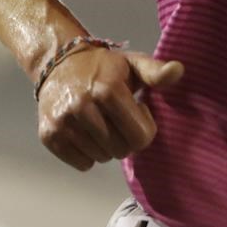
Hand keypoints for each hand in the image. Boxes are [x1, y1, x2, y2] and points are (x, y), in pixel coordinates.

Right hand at [36, 45, 183, 170]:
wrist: (56, 62)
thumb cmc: (101, 67)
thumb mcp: (132, 64)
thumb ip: (156, 72)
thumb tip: (177, 70)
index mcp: (106, 90)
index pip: (141, 137)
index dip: (143, 127)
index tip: (134, 111)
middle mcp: (81, 106)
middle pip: (122, 150)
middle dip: (124, 139)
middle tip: (116, 121)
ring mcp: (62, 122)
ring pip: (102, 158)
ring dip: (105, 146)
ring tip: (99, 125)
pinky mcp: (49, 134)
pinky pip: (82, 163)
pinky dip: (86, 154)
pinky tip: (84, 133)